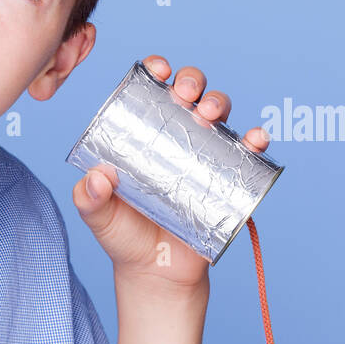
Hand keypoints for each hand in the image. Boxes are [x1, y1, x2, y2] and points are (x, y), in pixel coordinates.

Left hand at [72, 55, 270, 288]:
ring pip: (221, 117)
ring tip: (211, 114)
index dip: (159, 71)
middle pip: (192, 95)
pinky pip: (248, 155)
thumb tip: (96, 177)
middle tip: (186, 94)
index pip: (154, 91)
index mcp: (147, 135)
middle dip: (193, 82)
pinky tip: (255, 139)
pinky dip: (256, 141)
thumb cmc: (125, 237)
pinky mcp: (229, 180)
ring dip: (220, 102)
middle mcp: (180, 138)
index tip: (159, 70)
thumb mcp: (99, 216)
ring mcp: (206, 157)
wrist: (158, 273)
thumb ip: (88, 199)